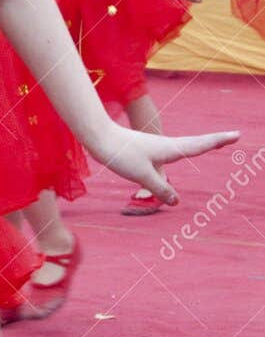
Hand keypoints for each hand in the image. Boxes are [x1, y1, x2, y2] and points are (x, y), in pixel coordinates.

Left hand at [89, 122, 239, 203]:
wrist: (99, 139)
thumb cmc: (122, 155)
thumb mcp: (143, 176)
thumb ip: (160, 189)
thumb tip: (176, 201)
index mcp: (170, 149)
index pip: (200, 145)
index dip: (219, 141)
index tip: (237, 135)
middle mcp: (166, 145)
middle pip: (196, 143)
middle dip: (215, 141)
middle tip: (234, 136)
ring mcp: (156, 147)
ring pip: (182, 148)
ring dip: (200, 145)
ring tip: (215, 143)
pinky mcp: (146, 151)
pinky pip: (169, 154)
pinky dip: (180, 154)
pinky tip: (176, 157)